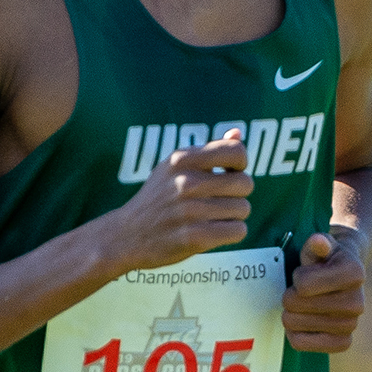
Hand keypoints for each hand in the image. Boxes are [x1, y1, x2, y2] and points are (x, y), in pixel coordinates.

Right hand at [105, 127, 253, 270]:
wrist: (125, 236)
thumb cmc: (157, 199)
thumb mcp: (174, 168)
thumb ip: (208, 151)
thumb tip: (237, 133)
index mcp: (182, 159)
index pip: (237, 151)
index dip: (241, 164)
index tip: (229, 174)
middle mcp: (186, 182)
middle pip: (245, 183)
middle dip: (238, 194)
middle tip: (219, 201)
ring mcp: (191, 210)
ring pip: (244, 208)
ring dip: (233, 215)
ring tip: (211, 217)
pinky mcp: (195, 237)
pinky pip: (239, 230)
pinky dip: (232, 232)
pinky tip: (214, 231)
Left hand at [282, 231, 365, 352]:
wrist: (344, 281)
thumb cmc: (326, 261)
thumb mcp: (321, 247)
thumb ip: (317, 243)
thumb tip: (319, 242)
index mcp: (354, 273)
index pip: (302, 284)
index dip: (297, 277)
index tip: (307, 274)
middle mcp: (357, 302)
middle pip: (295, 304)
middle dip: (290, 295)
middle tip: (302, 292)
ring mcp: (351, 325)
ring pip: (293, 324)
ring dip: (290, 313)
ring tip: (303, 305)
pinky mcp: (342, 343)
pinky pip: (300, 343)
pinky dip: (293, 333)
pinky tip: (302, 322)